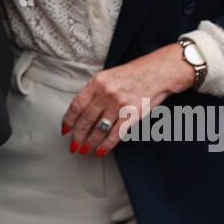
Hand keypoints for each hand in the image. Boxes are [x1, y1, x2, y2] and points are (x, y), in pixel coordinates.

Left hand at [61, 44, 195, 156]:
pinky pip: (115, 134)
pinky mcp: (132, 115)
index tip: (65, 129)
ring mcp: (119, 104)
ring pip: (99, 129)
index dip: (69, 120)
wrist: (159, 72)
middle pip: (86, 119)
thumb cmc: (134, 73)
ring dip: (90, 142)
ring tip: (85, 150)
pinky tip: (100, 151)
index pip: (77, 104)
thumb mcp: (109, 75)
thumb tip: (82, 110)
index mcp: (97, 82)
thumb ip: (95, 90)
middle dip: (78, 135)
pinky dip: (106, 145)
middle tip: (73, 145)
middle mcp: (106, 93)